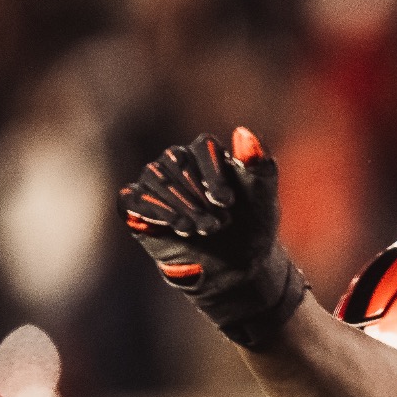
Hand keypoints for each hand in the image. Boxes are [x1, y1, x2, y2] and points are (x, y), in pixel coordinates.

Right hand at [120, 127, 307, 347]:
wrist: (239, 264)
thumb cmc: (253, 226)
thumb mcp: (264, 198)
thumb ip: (259, 165)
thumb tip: (243, 132)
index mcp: (210, 154)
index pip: (203, 147)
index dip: (214, 174)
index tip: (227, 202)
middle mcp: (180, 163)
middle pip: (176, 161)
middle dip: (197, 195)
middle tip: (217, 226)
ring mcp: (158, 185)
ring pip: (154, 178)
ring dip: (177, 205)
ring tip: (199, 229)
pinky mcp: (140, 208)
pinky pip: (132, 199)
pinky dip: (152, 212)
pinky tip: (175, 228)